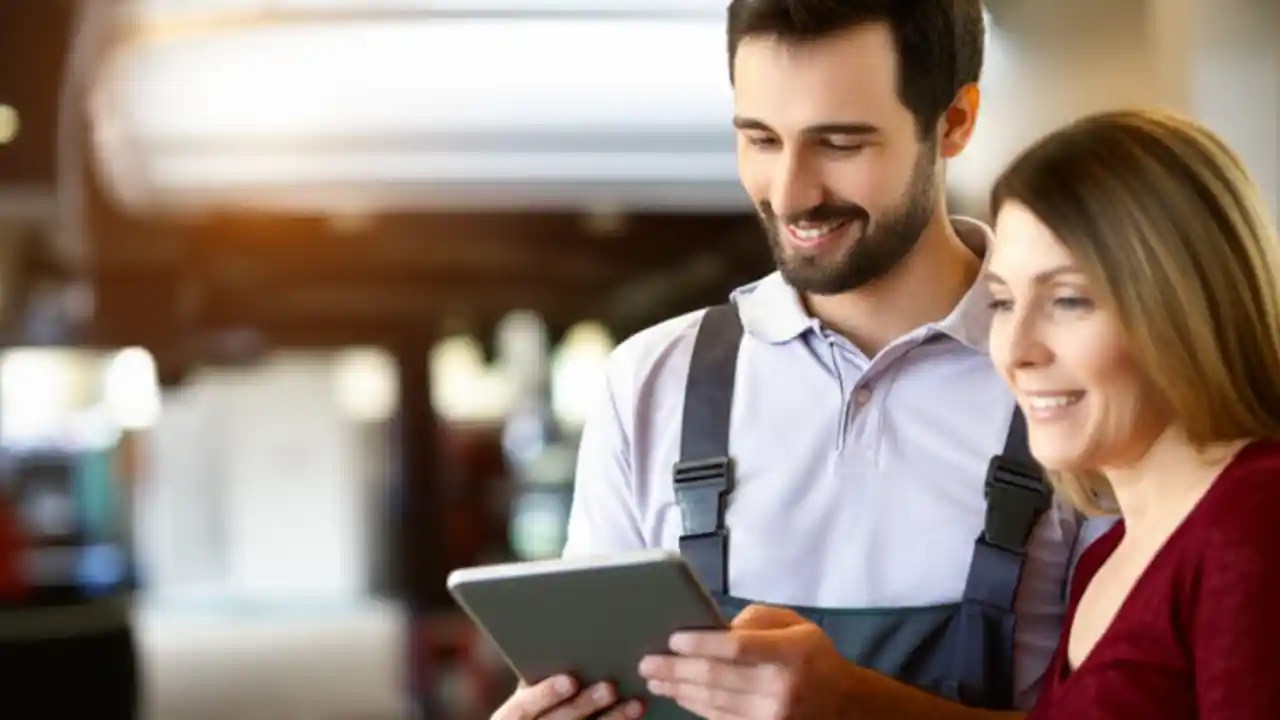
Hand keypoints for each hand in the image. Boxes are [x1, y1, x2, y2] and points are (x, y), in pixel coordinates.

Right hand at [491, 675, 643, 719]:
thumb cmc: (534, 706)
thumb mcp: (527, 696)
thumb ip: (538, 676)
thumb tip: (568, 640)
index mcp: (508, 718)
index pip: (520, 709)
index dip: (544, 694)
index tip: (570, 680)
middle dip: (584, 705)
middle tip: (610, 687)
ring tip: (634, 703)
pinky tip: (634, 716)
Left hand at [637, 604, 852, 719]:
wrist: (844, 705)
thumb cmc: (812, 655)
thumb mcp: (794, 625)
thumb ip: (755, 622)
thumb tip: (711, 629)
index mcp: (790, 652)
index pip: (737, 648)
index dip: (701, 644)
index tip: (672, 639)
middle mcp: (781, 687)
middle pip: (717, 678)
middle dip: (676, 670)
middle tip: (647, 662)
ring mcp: (771, 716)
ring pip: (713, 702)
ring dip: (678, 690)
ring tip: (654, 679)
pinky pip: (720, 719)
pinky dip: (695, 706)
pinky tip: (679, 695)